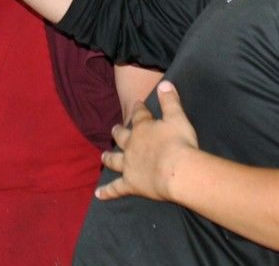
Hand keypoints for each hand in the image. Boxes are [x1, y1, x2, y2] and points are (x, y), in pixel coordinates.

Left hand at [96, 81, 197, 201]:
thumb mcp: (177, 117)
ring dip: (108, 157)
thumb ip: (170, 100)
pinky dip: (107, 192)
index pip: (139, 115)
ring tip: (102, 156)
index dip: (138, 109)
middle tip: (114, 129)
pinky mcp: (130, 184)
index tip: (137, 103)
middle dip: (118, 132)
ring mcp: (129, 165)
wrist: (177, 171)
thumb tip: (164, 83)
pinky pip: (116, 189)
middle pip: (122, 137)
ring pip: (114, 160)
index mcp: (143, 128)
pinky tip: (98, 194)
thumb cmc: (179, 142)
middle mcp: (132, 145)